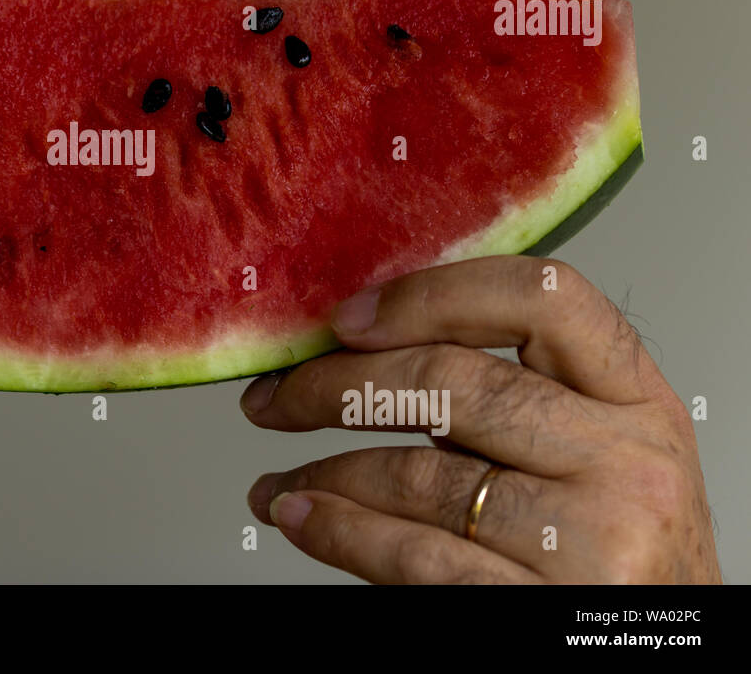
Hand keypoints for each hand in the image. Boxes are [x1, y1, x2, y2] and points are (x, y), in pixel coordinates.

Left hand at [240, 255, 720, 582]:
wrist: (656, 655)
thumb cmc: (614, 552)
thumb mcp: (598, 455)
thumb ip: (519, 396)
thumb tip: (366, 347)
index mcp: (636, 400)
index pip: (543, 297)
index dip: (431, 295)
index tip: (347, 319)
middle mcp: (626, 461)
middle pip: (451, 383)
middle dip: (336, 386)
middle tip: (275, 398)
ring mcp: (593, 539)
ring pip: (415, 474)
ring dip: (321, 471)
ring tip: (278, 478)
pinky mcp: (540, 608)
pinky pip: (412, 554)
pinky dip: (337, 530)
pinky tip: (298, 515)